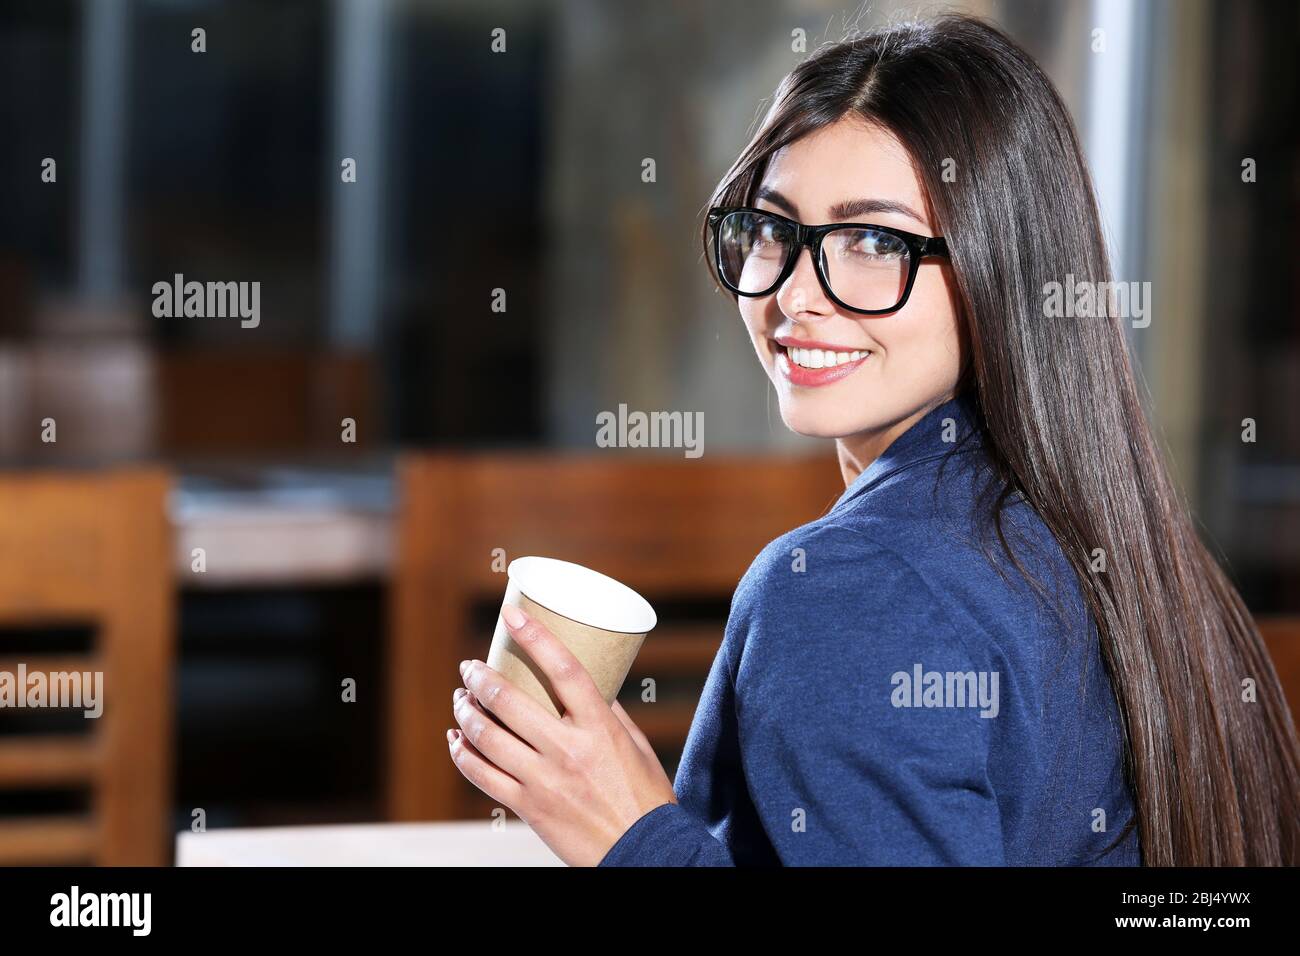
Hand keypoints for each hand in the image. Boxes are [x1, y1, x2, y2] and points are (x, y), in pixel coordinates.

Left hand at [448, 603, 676, 865]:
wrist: (643, 852)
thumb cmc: (645, 795)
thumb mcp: (635, 745)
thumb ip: (608, 713)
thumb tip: (587, 683)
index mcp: (600, 727)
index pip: (564, 669)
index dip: (534, 636)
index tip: (511, 614)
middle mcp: (569, 750)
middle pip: (510, 701)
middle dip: (480, 677)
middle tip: (469, 666)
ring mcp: (544, 780)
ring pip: (487, 737)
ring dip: (466, 711)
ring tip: (461, 698)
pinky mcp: (528, 807)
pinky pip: (482, 776)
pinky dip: (462, 754)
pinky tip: (456, 740)